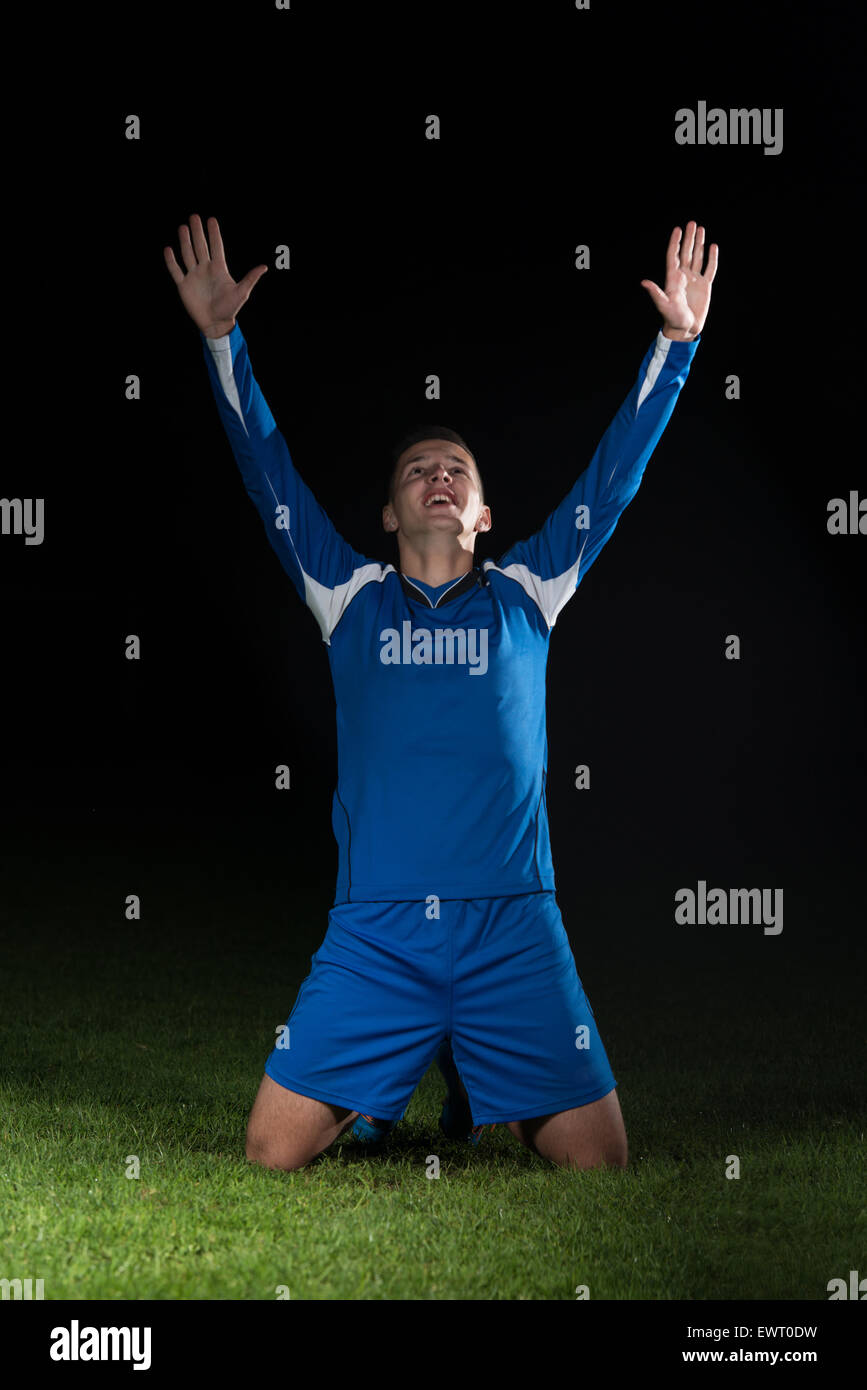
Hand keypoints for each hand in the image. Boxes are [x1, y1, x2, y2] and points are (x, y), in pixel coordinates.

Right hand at [164, 214, 267, 337]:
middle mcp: (205, 269)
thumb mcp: (242, 293)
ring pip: (188, 254)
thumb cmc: (230, 309)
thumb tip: (264, 267)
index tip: (211, 220)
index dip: (214, 234)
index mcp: (219, 269)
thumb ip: (250, 278)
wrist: (216, 324)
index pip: (216, 247)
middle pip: (200, 246)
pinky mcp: (184, 286)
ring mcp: (194, 276)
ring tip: (183, 227)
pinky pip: (176, 271)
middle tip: (194, 216)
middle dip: (197, 232)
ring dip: (185, 241)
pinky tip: (168, 249)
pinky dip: (171, 261)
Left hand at [641, 222, 718, 340]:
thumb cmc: (672, 318)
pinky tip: (712, 247)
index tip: (678, 229)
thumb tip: (644, 283)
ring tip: (701, 229)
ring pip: (697, 257)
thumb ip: (655, 293)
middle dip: (689, 238)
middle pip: (686, 252)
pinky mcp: (705, 285)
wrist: (685, 329)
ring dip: (699, 243)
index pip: (673, 255)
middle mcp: (683, 276)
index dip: (675, 242)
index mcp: (672, 278)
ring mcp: (694, 279)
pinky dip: (712, 258)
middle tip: (692, 223)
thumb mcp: (663, 305)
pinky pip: (709, 268)